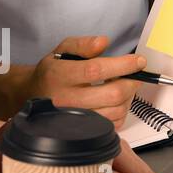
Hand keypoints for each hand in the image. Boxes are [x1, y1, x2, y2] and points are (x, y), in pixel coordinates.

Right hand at [27, 36, 144, 127]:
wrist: (34, 94)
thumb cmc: (54, 70)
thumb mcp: (63, 50)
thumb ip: (83, 44)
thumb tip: (103, 42)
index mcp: (60, 76)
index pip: (96, 70)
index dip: (122, 65)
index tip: (138, 61)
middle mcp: (66, 100)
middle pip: (111, 94)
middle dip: (131, 81)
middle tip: (136, 73)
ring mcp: (74, 119)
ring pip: (115, 110)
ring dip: (129, 96)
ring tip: (125, 84)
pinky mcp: (82, 130)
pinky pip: (113, 124)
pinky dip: (122, 110)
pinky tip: (117, 100)